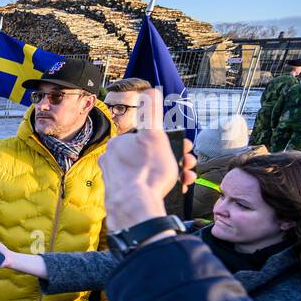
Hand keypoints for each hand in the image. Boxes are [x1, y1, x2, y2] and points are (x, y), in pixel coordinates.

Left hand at [98, 100, 177, 230]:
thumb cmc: (146, 172)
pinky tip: (175, 189)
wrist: (135, 209)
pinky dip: (160, 187)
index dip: (168, 141)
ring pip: (149, 172)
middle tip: (188, 163)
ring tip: (186, 177)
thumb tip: (150, 91)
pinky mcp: (120, 198)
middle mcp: (111, 162)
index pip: (146, 138)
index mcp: (117, 145)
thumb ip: (152, 113)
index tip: (184, 147)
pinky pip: (144, 189)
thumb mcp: (154, 136)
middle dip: (173, 157)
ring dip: (172, 172)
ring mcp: (115, 181)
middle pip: (149, 156)